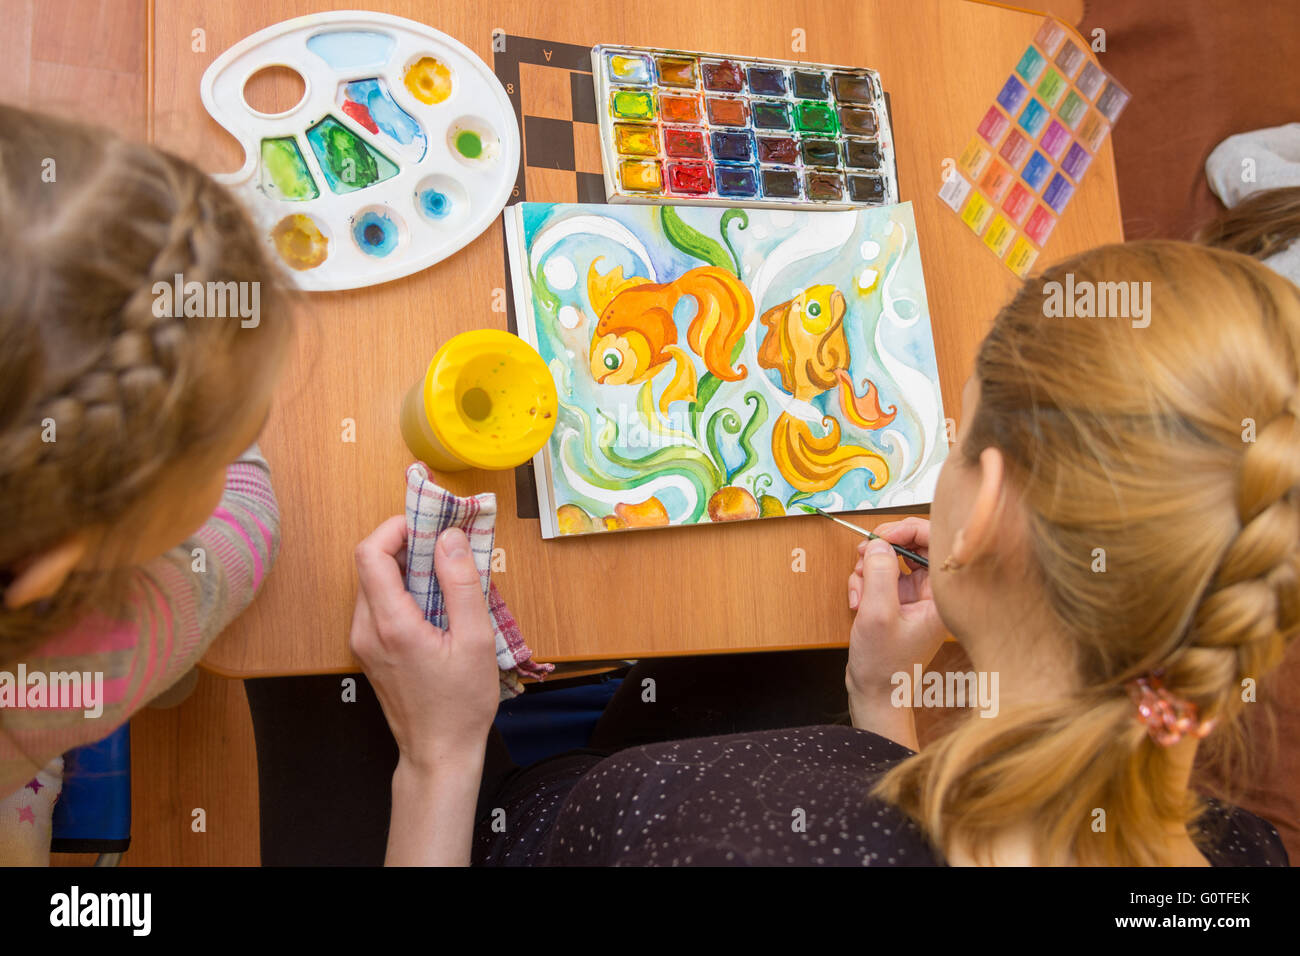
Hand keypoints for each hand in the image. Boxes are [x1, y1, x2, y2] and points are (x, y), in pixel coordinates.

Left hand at [350, 517, 499, 774]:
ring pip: (374, 584)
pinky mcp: (370, 652)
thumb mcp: (475, 639)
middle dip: (406, 544)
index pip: (371, 553)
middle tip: (445, 544)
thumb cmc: (460, 704)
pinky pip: (380, 606)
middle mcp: (366, 630)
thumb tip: (449, 538)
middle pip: (371, 565)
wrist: (438, 753)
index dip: (396, 528)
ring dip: (406, 568)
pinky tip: (436, 603)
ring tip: (446, 575)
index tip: (430, 523)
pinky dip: (404, 591)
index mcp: (390, 624)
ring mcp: (364, 642)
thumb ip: (461, 583)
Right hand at [845, 517, 946, 706]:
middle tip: (862, 556)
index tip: (880, 536)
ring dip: (868, 569)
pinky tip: (858, 602)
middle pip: (910, 546)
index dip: (905, 530)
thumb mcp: (878, 615)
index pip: (934, 541)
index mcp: (941, 596)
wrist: (876, 694)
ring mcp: (916, 597)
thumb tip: (878, 543)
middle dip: (881, 550)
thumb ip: (879, 574)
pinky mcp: (900, 602)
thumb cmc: (885, 665)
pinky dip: (865, 583)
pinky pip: (880, 577)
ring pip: (891, 560)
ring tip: (859, 591)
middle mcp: (932, 593)